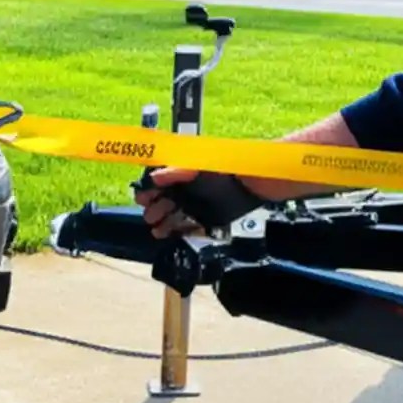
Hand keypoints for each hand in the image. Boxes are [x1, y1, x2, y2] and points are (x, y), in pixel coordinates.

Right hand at [133, 168, 283, 238]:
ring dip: (164, 223)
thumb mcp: (203, 167)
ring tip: (157, 231)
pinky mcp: (211, 220)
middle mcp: (191, 191)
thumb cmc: (232, 169)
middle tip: (149, 217)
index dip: (150, 190)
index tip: (142, 198)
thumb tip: (154, 177)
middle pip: (166, 201)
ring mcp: (201, 206)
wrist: (260, 184)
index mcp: (187, 175)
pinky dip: (181, 232)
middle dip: (155, 209)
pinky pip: (192, 227)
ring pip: (176, 216)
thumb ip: (179, 171)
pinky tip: (173, 235)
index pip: (161, 182)